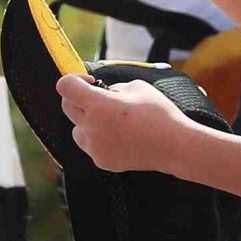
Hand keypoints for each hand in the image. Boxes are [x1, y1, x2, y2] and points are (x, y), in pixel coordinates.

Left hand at [58, 71, 194, 172]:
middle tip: (99, 98)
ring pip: (77, 129)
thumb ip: (113, 87)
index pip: (65, 87)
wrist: (174, 146)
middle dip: (80, 99)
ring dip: (87, 121)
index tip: (90, 81)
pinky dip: (98, 138)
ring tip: (111, 120)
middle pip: (67, 107)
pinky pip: (90, 145)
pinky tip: (119, 136)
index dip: (74, 79)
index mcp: (99, 106)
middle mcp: (92, 128)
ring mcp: (95, 148)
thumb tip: (104, 92)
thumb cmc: (159, 114)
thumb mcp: (137, 87)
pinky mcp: (102, 161)